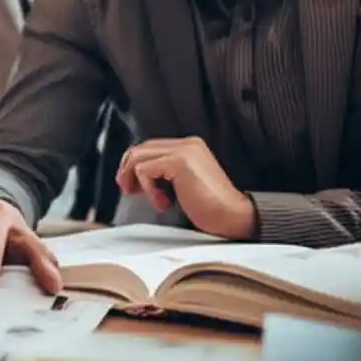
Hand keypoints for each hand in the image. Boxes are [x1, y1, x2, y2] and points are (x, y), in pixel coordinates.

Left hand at [115, 137, 256, 239]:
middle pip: (140, 148)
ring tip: (151, 199)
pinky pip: (145, 169)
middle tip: (128, 190)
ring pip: (138, 156)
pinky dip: (147, 188)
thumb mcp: (184, 184)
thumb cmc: (211, 208)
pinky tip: (162, 203)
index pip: (150, 147)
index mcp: (189, 147)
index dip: (134, 165)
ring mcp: (184, 150)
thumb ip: (166, 173)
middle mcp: (187, 144)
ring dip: (135, 179)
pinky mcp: (179, 162)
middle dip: (127, 170)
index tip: (132, 185)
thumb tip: (136, 175)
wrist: (233, 217)